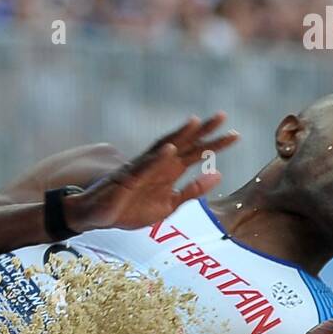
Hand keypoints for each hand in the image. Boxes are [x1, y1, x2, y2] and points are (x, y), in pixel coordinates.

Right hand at [66, 113, 238, 231]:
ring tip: (195, 122)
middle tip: (222, 116)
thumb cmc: (130, 209)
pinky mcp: (128, 179)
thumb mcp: (168, 204)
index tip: (235, 135)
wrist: (97, 217)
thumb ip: (192, 190)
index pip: (195, 154)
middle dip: (202, 131)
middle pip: (183, 144)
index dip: (214, 145)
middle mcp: (157, 165)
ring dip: (179, 135)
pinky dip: (157, 158)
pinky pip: (144, 167)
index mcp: (169, 171)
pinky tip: (170, 149)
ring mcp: (142, 169)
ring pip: (163, 148)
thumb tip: (218, 175)